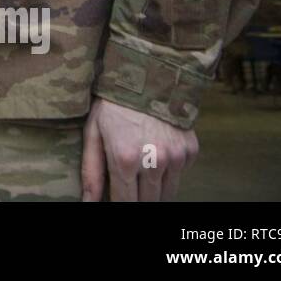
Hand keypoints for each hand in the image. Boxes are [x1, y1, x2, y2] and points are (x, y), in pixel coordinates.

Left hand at [81, 97, 197, 200]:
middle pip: (150, 201)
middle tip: (130, 187)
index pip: (126, 202)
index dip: (120, 205)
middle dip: (138, 199)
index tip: (118, 200)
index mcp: (126, 159)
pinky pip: (181, 173)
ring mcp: (176, 157)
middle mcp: (155, 162)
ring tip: (143, 176)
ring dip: (156, 190)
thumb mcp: (93, 132)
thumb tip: (89, 202)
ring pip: (169, 192)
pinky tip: (159, 154)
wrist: (148, 75)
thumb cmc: (113, 104)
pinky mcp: (191, 150)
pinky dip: (171, 171)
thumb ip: (91, 171)